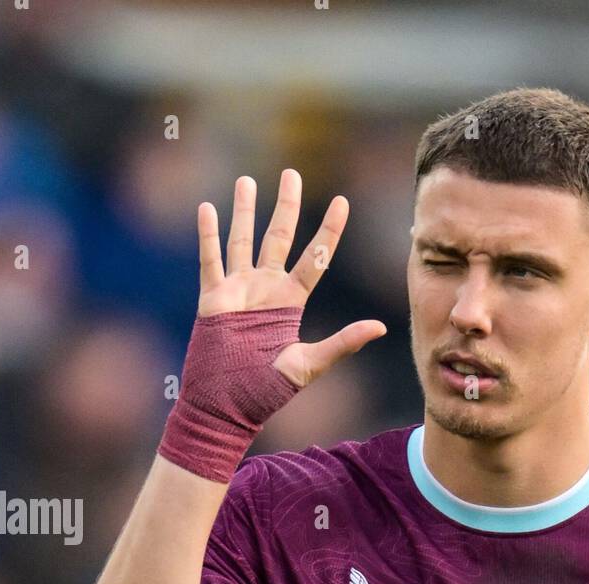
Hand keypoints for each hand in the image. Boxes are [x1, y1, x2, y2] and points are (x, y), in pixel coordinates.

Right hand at [197, 169, 386, 386]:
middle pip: (279, 237)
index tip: (342, 202)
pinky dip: (208, 234)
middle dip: (285, 205)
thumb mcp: (309, 364)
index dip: (329, 230)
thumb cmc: (267, 391)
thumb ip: (342, 343)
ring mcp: (238, 291)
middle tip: (291, 174)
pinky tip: (207, 207)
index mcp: (290, 302)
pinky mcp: (213, 298)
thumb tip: (381, 328)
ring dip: (244, 209)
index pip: (315, 257)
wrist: (226, 405)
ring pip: (242, 239)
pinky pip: (210, 259)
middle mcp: (265, 290)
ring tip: (248, 180)